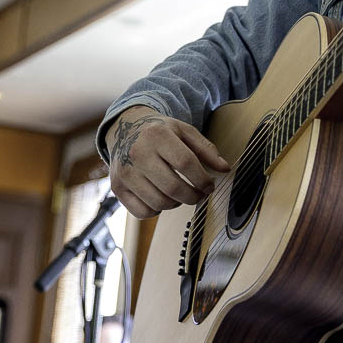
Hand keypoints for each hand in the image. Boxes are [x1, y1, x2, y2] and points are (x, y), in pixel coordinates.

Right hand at [107, 106, 229, 218]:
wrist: (125, 129)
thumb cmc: (160, 132)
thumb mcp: (184, 131)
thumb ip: (206, 149)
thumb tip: (225, 169)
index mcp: (157, 135)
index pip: (186, 163)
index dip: (203, 179)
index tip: (210, 186)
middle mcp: (137, 153)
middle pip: (173, 187)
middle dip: (193, 196)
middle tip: (200, 195)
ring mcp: (125, 172)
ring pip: (159, 203)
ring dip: (176, 203)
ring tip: (181, 194)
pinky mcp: (117, 188)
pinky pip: (142, 212)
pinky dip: (157, 210)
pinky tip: (161, 197)